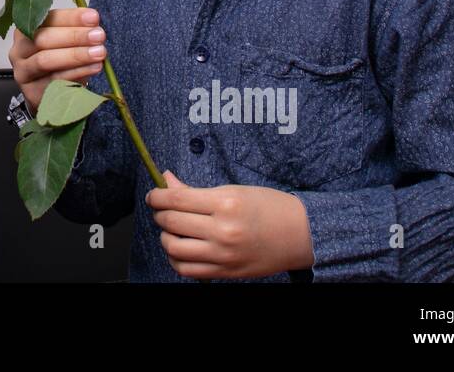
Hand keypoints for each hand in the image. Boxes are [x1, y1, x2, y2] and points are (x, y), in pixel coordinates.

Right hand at [7, 6, 105, 113]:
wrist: (47, 91)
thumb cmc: (58, 60)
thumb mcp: (63, 40)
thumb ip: (74, 29)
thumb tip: (93, 21)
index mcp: (26, 29)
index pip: (46, 19)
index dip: (70, 17)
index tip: (93, 17)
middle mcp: (19, 49)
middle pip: (42, 39)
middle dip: (74, 36)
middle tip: (98, 36)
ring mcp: (23, 71)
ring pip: (45, 61)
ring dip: (75, 55)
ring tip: (99, 53)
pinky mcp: (31, 91)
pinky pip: (53, 82)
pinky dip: (76, 73)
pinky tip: (93, 68)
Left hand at [145, 170, 314, 279]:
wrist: (300, 235)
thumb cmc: (268, 207)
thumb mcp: (233, 190)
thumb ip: (196, 190)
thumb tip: (165, 181)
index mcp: (226, 204)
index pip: (176, 200)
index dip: (157, 196)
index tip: (153, 195)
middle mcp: (223, 231)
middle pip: (171, 222)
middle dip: (159, 214)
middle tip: (162, 209)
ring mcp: (224, 255)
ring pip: (173, 248)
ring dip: (165, 237)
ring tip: (171, 229)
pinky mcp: (226, 273)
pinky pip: (187, 270)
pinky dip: (176, 259)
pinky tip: (180, 248)